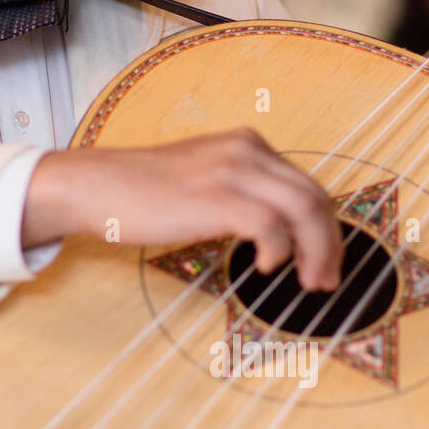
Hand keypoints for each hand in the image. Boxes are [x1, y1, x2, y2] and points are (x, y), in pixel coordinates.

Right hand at [23, 128, 343, 290]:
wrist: (96, 187)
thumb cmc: (144, 194)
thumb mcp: (206, 182)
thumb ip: (243, 194)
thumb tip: (279, 234)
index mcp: (248, 146)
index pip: (308, 186)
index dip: (327, 227)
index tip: (328, 262)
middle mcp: (247, 151)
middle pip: (315, 197)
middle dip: (331, 243)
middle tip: (329, 280)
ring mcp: (233, 171)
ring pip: (302, 210)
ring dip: (316, 252)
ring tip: (309, 282)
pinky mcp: (216, 197)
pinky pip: (270, 226)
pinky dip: (278, 251)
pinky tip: (265, 268)